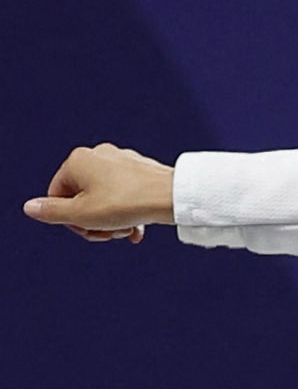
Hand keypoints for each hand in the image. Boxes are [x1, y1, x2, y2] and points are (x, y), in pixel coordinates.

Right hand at [25, 143, 172, 241]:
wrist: (175, 196)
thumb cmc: (128, 203)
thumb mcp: (83, 214)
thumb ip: (53, 212)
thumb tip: (31, 208)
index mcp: (77, 161)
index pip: (58, 196)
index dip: (70, 220)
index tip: (89, 231)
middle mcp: (98, 154)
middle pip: (82, 198)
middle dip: (94, 221)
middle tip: (110, 234)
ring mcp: (121, 160)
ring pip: (105, 198)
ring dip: (112, 221)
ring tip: (127, 231)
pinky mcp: (141, 170)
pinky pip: (125, 195)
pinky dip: (128, 213)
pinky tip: (137, 230)